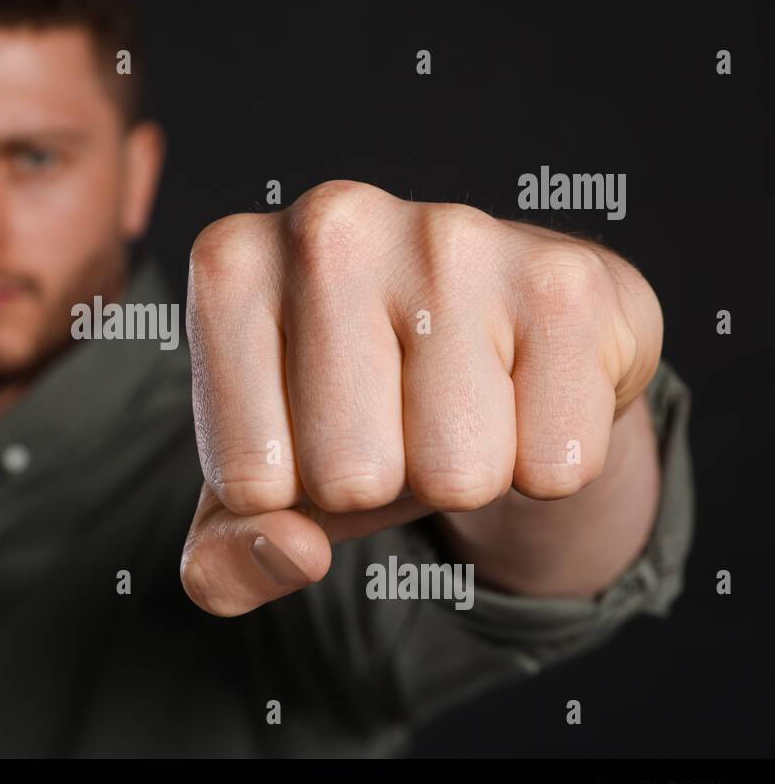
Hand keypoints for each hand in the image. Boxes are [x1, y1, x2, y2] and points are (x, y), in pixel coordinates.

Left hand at [180, 180, 662, 615]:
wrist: (491, 342)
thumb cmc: (349, 411)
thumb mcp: (259, 491)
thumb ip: (222, 560)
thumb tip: (291, 553)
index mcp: (230, 267)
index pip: (248, 483)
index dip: (287, 495)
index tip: (304, 431)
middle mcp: (328, 223)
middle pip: (349, 478)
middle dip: (378, 484)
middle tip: (392, 418)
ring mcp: (450, 234)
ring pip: (455, 474)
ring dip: (462, 474)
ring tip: (454, 402)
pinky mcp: (562, 276)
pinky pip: (555, 464)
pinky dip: (546, 460)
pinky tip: (523, 387)